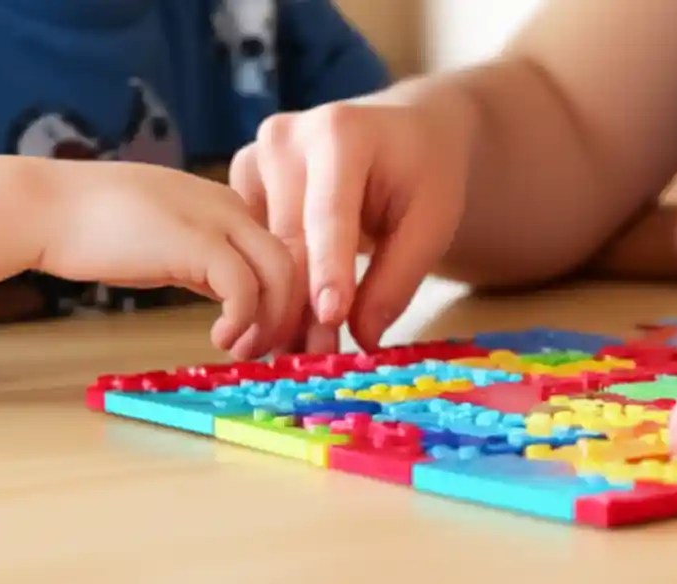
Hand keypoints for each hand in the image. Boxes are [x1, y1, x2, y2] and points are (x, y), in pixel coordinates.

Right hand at [33, 159, 296, 358]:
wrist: (48, 208)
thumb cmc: (97, 229)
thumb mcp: (169, 243)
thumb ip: (206, 264)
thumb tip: (233, 301)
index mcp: (227, 205)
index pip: (283, 252)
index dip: (285, 299)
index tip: (268, 335)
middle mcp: (231, 207)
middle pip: (294, 264)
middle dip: (289, 314)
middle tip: (266, 351)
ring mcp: (217, 221)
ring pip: (281, 275)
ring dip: (270, 323)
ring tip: (242, 350)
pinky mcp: (198, 243)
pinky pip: (246, 288)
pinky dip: (243, 321)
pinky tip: (220, 338)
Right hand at [229, 91, 475, 352]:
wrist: (402, 130)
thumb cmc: (422, 173)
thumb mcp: (433, 220)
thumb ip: (398, 278)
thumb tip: (361, 337)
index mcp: (340, 135)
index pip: (330, 215)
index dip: (329, 270)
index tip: (330, 319)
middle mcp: (288, 138)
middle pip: (288, 238)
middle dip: (305, 305)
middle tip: (318, 362)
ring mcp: (258, 155)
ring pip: (263, 248)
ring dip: (283, 306)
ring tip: (302, 354)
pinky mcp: (243, 178)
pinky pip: (252, 243)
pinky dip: (271, 285)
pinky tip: (288, 324)